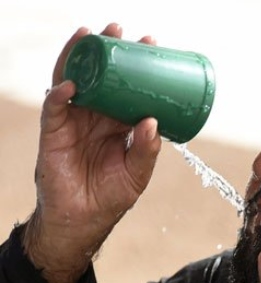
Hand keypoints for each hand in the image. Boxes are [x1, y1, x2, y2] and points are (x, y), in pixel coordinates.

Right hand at [22, 24, 161, 282]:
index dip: (136, 67)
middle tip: (120, 31)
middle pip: (101, 77)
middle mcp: (96, 117)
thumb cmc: (112, 197)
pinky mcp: (54, 133)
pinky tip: (71, 84)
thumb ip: (147, 149)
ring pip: (75, 82)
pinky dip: (61, 95)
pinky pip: (55, 109)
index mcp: (118, 123)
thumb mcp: (138, 173)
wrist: (82, 220)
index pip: (127, 88)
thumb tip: (152, 121)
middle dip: (108, 53)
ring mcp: (74, 122)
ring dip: (80, 59)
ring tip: (90, 37)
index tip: (151, 46)